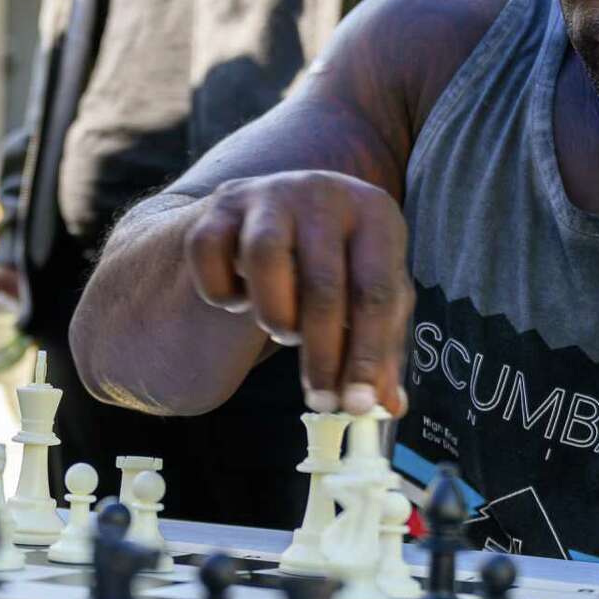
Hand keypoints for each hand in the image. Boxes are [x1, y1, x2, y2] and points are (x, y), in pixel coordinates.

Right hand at [183, 171, 411, 416]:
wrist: (270, 219)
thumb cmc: (332, 267)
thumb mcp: (365, 300)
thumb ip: (378, 351)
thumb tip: (388, 406)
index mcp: (375, 213)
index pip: (378, 292)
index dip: (368, 355)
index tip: (357, 404)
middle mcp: (324, 192)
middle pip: (323, 285)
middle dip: (321, 356)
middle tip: (321, 401)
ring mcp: (269, 192)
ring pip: (265, 258)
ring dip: (274, 315)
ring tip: (283, 330)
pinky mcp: (221, 203)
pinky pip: (211, 253)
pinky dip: (221, 291)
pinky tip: (239, 300)